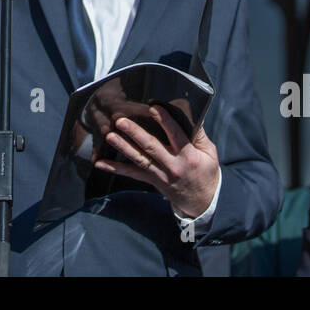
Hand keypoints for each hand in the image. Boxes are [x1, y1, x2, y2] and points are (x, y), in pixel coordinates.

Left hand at [94, 105, 219, 218]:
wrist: (201, 201)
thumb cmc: (205, 171)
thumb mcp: (209, 152)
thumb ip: (199, 133)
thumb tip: (193, 112)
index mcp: (188, 156)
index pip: (176, 136)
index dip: (165, 121)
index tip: (154, 108)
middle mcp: (172, 166)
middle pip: (151, 147)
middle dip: (135, 133)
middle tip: (121, 121)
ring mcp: (160, 175)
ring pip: (139, 159)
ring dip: (123, 147)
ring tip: (110, 136)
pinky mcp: (151, 180)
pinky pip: (131, 173)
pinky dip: (114, 168)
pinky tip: (99, 163)